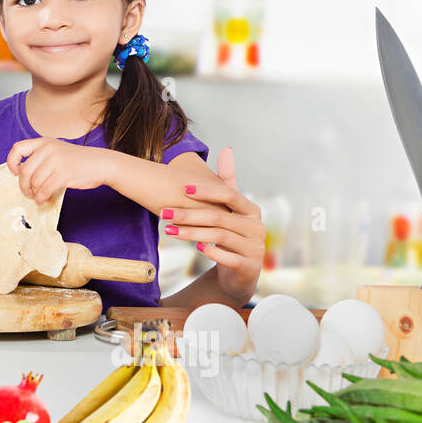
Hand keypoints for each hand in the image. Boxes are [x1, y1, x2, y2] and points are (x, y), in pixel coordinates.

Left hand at [6, 137, 114, 204]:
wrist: (101, 164)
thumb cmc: (77, 161)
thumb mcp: (57, 150)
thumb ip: (41, 157)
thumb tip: (21, 174)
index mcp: (44, 142)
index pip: (18, 148)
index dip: (12, 161)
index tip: (15, 173)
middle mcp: (48, 149)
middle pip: (25, 171)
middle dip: (24, 185)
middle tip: (28, 193)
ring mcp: (56, 161)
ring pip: (34, 182)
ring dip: (33, 193)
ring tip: (37, 197)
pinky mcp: (64, 174)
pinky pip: (45, 190)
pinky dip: (41, 198)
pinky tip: (43, 200)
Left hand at [161, 147, 263, 300]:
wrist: (239, 273)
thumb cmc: (231, 235)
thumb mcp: (230, 209)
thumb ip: (228, 182)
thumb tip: (226, 149)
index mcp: (252, 211)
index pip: (229, 195)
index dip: (207, 191)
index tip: (183, 188)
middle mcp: (257, 228)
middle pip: (219, 217)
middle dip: (189, 214)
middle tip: (163, 213)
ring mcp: (255, 248)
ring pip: (220, 237)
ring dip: (191, 233)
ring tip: (169, 230)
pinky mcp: (249, 267)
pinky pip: (228, 258)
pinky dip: (211, 252)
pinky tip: (196, 248)